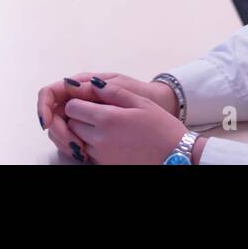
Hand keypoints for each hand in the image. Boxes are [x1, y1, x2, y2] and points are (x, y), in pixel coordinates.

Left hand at [36, 73, 177, 162]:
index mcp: (107, 119)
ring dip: (84, 131)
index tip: (89, 99)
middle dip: (79, 116)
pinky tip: (110, 138)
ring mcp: (101, 155)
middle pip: (71, 124)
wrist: (176, 157)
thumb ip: (113, 91)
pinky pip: (88, 153)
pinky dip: (92, 145)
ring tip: (105, 125)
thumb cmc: (161, 127)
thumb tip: (92, 83)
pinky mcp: (105, 166)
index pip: (72, 107)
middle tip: (96, 111)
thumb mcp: (139, 102)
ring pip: (77, 140)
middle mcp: (99, 140)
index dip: (78, 101)